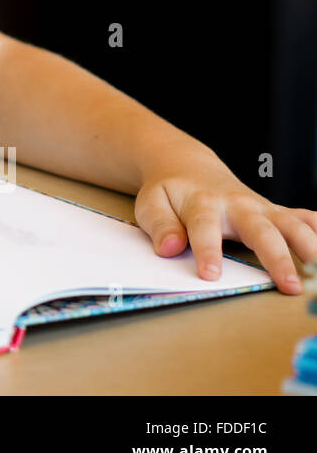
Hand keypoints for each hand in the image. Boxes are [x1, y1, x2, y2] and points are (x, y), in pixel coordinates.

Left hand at [134, 151, 316, 294]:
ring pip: (292, 225)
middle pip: (261, 230)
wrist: (187, 167)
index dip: (207, 251)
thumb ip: (160, 225)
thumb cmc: (170, 191)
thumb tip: (169, 248)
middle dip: (277, 258)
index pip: (205, 229)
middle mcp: (238, 205)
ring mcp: (261, 208)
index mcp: (203, 203)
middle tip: (290, 286)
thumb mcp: (151, 203)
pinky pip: (304, 218)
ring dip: (310, 247)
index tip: (210, 274)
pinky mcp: (275, 212)